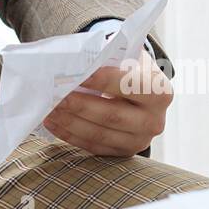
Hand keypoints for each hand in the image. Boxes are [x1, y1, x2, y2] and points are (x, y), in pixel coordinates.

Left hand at [41, 48, 172, 155]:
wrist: (141, 89)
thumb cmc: (128, 68)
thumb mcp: (126, 56)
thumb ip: (106, 60)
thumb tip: (73, 65)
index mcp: (160, 92)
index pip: (129, 86)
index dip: (101, 80)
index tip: (76, 74)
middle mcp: (155, 121)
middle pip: (112, 115)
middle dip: (79, 105)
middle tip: (54, 95)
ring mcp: (140, 141)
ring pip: (100, 134)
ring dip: (69, 122)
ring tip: (48, 109)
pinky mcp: (124, 152)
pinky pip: (94, 147)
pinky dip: (70, 135)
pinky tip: (53, 123)